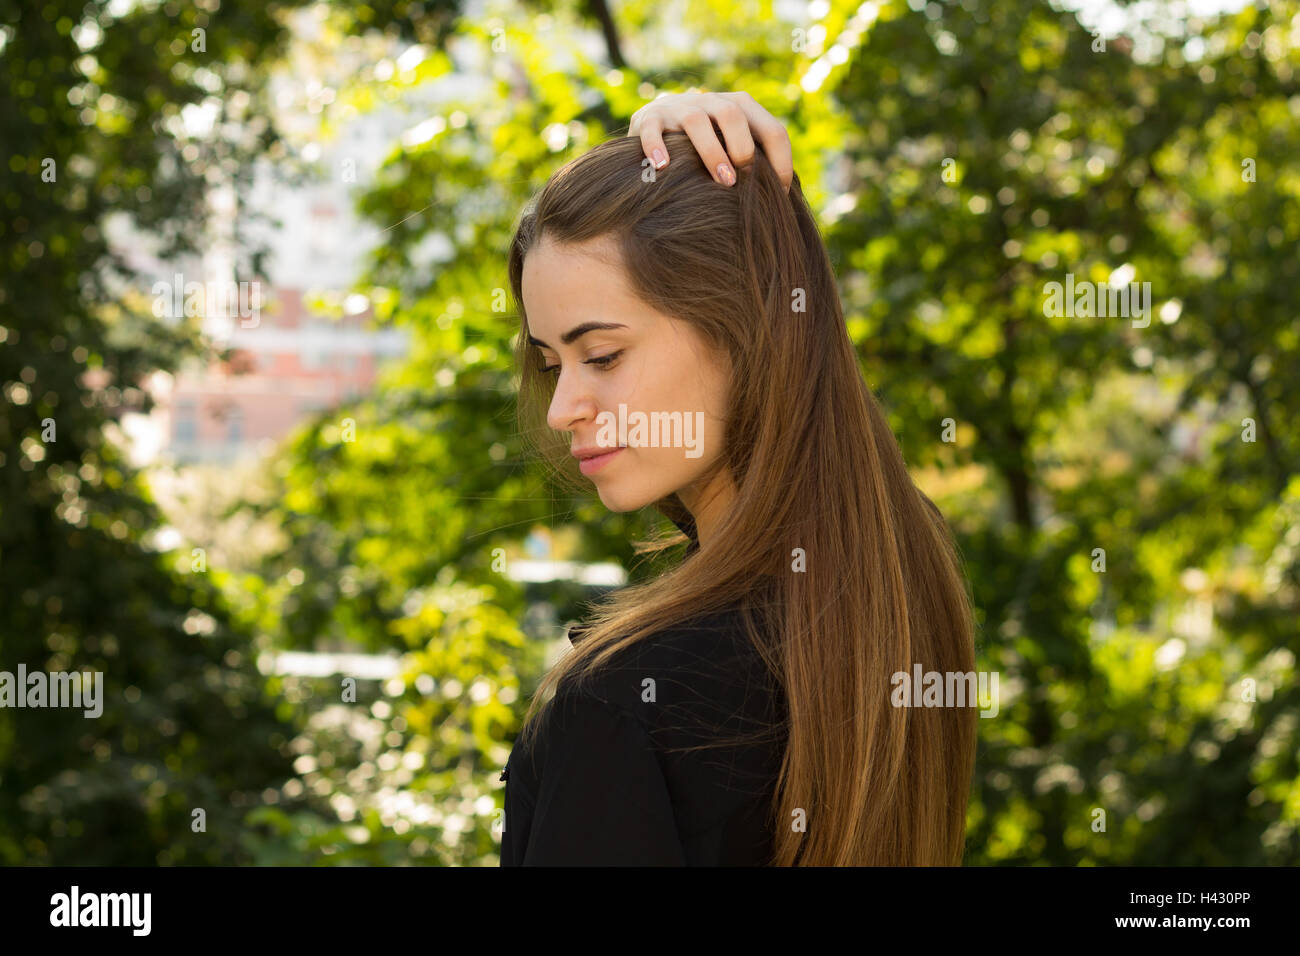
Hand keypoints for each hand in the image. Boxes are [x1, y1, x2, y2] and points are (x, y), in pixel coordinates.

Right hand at [628, 91, 792, 192]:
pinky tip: (663, 168)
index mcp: (740, 107)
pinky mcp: (648, 118)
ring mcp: (678, 107)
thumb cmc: (704, 147)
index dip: (781, 161)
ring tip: (721, 182)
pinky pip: (653, 129)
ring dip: (712, 152)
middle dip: (743, 150)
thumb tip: (785, 199)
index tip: (778, 194)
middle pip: (733, 115)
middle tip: (744, 182)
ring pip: (697, 120)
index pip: (771, 128)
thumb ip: (755, 161)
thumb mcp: (732, 146)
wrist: (654, 125)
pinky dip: (657, 147)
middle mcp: (710, 101)